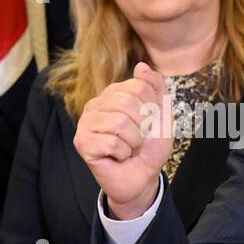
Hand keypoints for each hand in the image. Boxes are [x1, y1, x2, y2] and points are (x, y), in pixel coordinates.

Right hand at [73, 62, 171, 218]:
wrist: (142, 177)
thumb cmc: (149, 146)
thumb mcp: (162, 114)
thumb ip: (155, 87)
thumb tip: (141, 66)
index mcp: (114, 93)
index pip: (139, 87)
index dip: (152, 109)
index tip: (148, 124)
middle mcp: (96, 104)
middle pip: (127, 102)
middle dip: (142, 127)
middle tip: (138, 139)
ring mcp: (86, 123)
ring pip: (119, 124)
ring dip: (133, 142)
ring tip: (128, 149)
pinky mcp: (82, 143)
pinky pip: (111, 143)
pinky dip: (122, 154)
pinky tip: (117, 157)